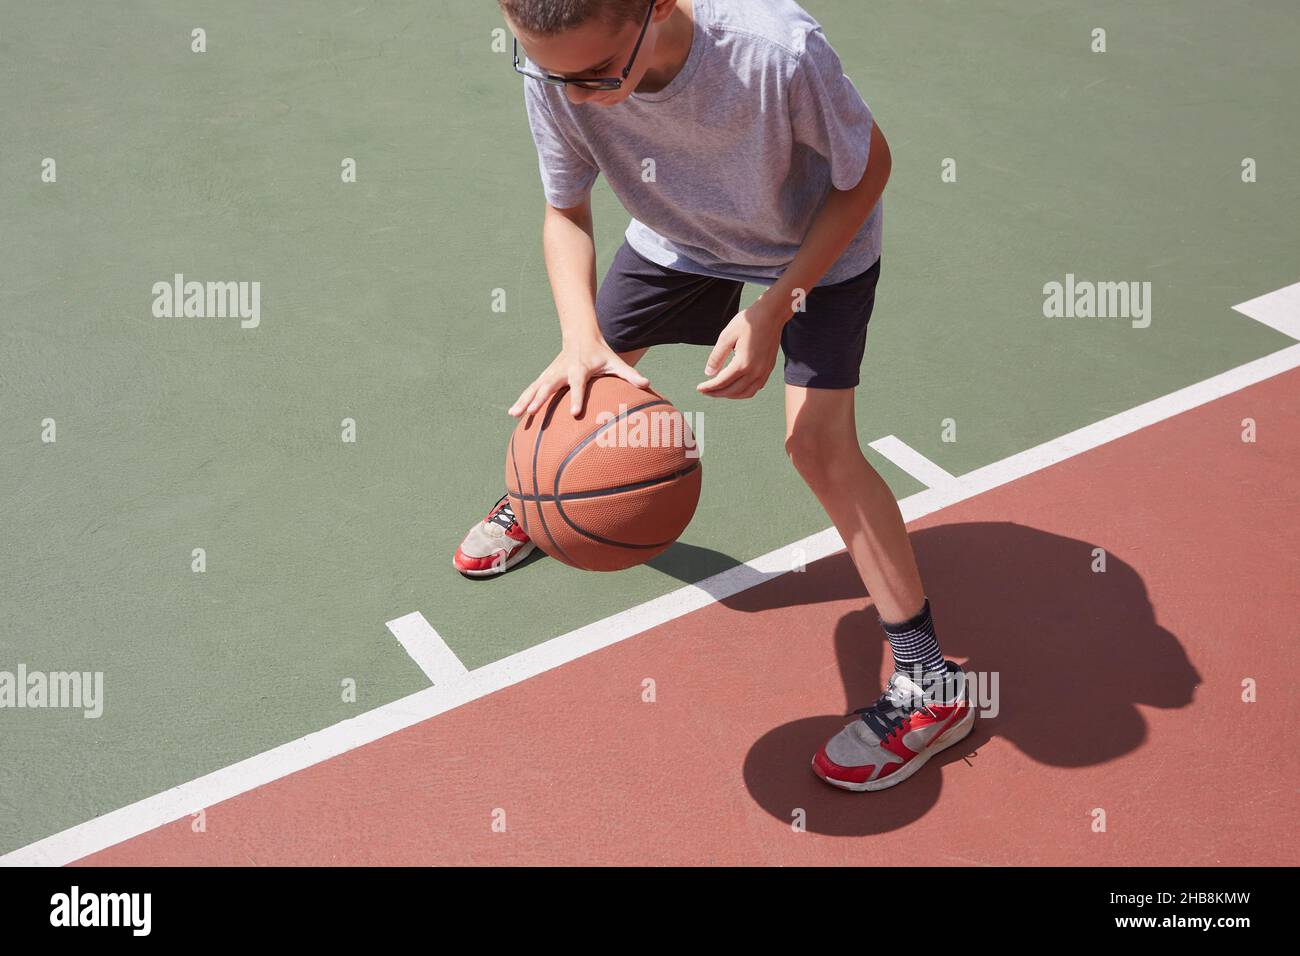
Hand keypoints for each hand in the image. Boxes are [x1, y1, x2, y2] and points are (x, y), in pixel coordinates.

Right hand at [508, 336, 649, 417]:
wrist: (581, 335)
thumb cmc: (601, 353)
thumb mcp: (616, 362)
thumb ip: (630, 374)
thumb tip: (647, 384)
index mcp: (580, 368)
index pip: (578, 385)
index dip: (576, 398)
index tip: (575, 413)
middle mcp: (562, 370)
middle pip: (549, 386)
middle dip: (540, 399)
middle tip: (532, 413)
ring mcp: (551, 373)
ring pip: (535, 388)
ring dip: (525, 400)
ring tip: (514, 415)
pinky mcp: (546, 376)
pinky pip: (532, 389)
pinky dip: (523, 399)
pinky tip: (514, 414)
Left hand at [696, 304, 785, 398]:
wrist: (771, 314)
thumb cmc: (748, 322)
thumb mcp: (726, 336)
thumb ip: (716, 356)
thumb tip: (709, 373)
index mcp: (743, 363)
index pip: (722, 382)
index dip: (709, 387)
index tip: (699, 388)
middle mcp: (755, 371)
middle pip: (733, 391)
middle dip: (717, 393)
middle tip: (706, 391)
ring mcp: (764, 371)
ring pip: (745, 393)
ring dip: (731, 395)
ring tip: (719, 391)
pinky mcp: (769, 369)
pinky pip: (756, 388)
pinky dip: (744, 391)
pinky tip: (735, 386)